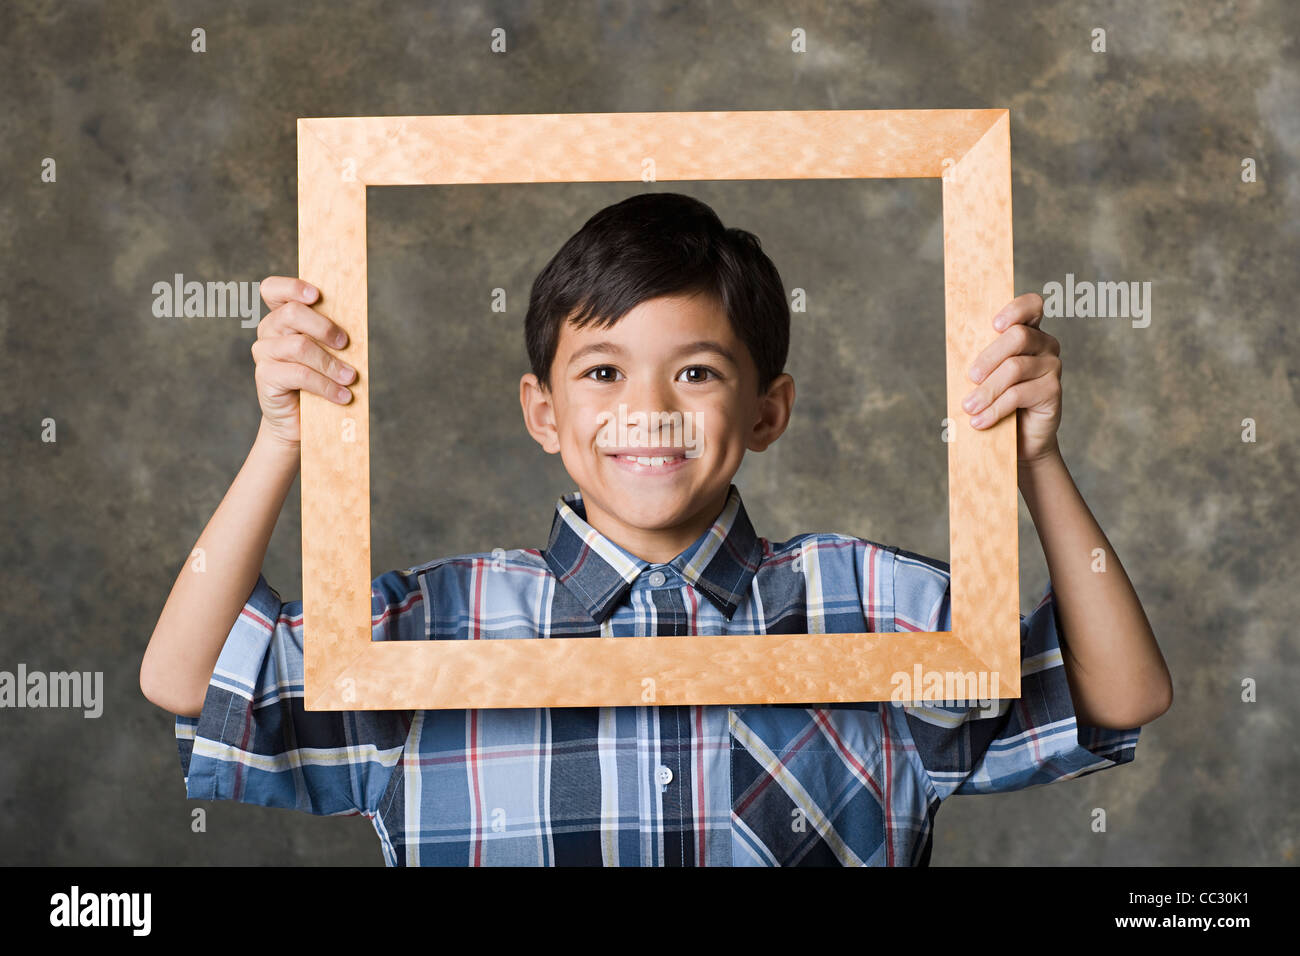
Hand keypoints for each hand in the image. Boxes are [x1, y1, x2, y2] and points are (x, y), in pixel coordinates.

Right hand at [250, 276, 355, 447]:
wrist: (301, 420)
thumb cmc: (320, 379)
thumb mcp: (328, 352)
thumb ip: (333, 336)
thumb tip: (355, 328)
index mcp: (282, 317)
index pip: (273, 289)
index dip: (293, 287)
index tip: (316, 295)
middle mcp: (268, 330)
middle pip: (292, 313)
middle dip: (324, 327)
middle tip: (346, 343)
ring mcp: (264, 352)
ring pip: (300, 346)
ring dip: (331, 363)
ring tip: (351, 378)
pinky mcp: (265, 376)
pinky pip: (300, 374)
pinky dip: (326, 385)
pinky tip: (343, 396)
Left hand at [960, 292, 1061, 466]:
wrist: (1020, 439)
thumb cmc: (997, 400)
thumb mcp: (985, 376)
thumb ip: (979, 360)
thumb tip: (955, 349)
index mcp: (1028, 332)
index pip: (1032, 306)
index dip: (1015, 309)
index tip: (994, 324)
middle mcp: (1045, 345)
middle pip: (1018, 336)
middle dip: (988, 357)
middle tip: (970, 378)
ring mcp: (1052, 366)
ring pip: (1015, 368)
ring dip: (987, 390)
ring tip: (968, 407)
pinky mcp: (1053, 391)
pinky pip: (1019, 394)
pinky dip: (995, 409)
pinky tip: (980, 421)